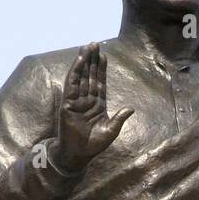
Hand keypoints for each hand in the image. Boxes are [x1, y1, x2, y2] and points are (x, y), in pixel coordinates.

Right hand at [52, 42, 133, 172]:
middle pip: (90, 76)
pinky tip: (80, 61)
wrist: (79, 155)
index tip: (104, 56)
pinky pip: (72, 85)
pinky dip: (76, 72)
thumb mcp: (111, 131)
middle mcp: (86, 100)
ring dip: (84, 62)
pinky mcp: (68, 103)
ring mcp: (76, 101)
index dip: (101, 69)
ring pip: (81, 77)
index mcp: (97, 105)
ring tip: (87, 47)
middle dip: (92, 60)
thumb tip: (130, 109)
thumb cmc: (94, 146)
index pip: (99, 83)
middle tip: (94, 44)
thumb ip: (119, 119)